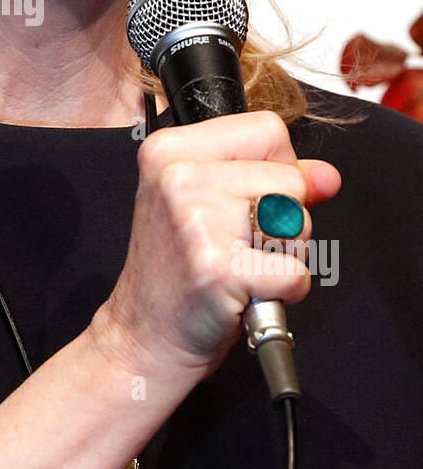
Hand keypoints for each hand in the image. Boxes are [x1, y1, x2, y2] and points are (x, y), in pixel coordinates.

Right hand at [90, 111, 341, 381]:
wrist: (143, 337)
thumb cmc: (175, 274)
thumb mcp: (210, 205)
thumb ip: (270, 178)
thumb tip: (326, 176)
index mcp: (170, 149)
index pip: (268, 130)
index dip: (276, 170)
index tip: (245, 202)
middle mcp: (177, 176)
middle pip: (289, 178)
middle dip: (281, 219)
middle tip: (236, 246)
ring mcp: (195, 220)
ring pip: (296, 222)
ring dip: (283, 255)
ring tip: (239, 268)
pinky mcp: (219, 267)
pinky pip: (295, 271)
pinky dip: (285, 291)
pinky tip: (246, 294)